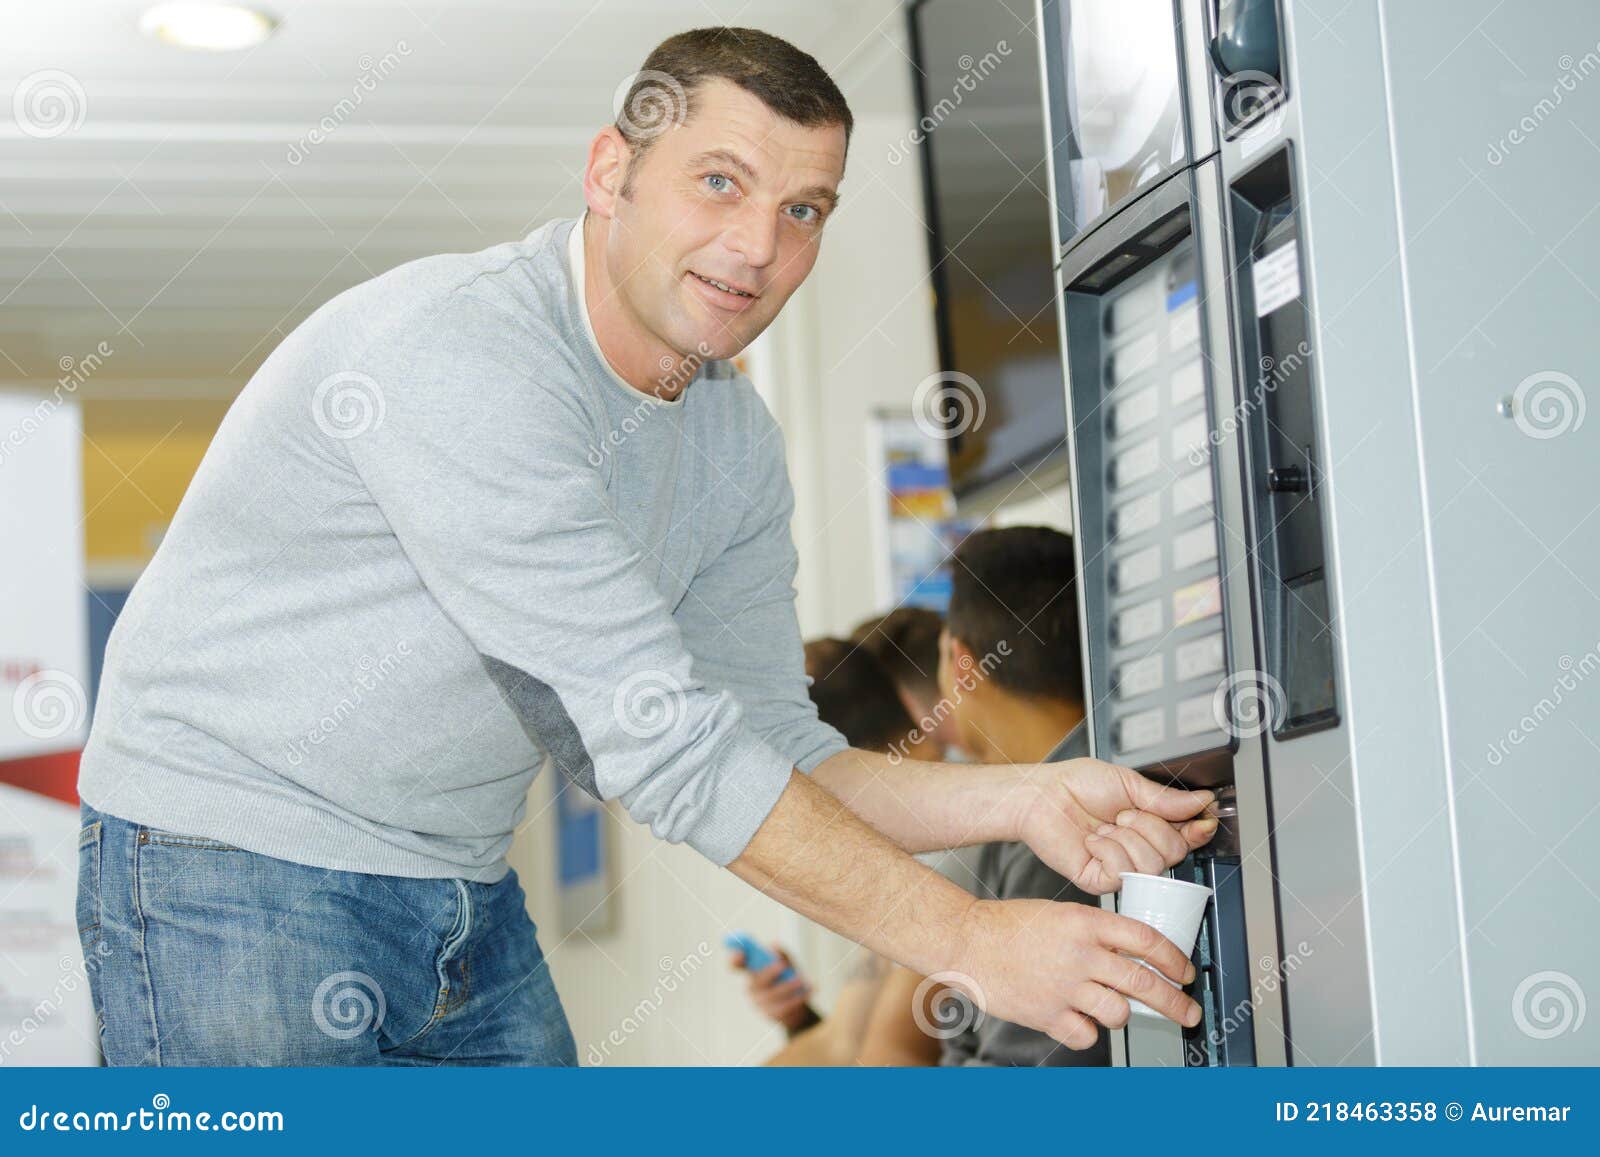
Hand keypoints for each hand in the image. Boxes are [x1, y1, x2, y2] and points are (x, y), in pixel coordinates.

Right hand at [730, 945, 812, 1031]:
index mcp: (752, 971)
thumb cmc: (788, 978)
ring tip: (802, 981)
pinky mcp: (771, 1015)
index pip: (735, 965)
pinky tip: (809, 991)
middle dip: (769, 973)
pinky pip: (783, 1007)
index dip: (734, 959)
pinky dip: (798, 998)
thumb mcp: (786, 963)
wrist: (797, 1005)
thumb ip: (780, 953)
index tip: (741, 953)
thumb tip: (773, 945)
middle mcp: (751, 987)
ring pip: (772, 995)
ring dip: (788, 986)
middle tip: (783, 966)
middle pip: (756, 981)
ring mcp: (759, 1003)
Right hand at [954, 897, 1202, 1046]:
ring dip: (1122, 1014)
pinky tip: (1079, 1019)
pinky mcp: (1046, 1014)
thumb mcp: (1060, 913)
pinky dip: (1088, 1031)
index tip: (1184, 971)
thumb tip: (1135, 953)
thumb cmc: (1010, 926)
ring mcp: (1063, 987)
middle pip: (1143, 982)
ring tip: (1113, 1008)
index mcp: (1084, 923)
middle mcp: (1079, 955)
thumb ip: (1096, 932)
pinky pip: (1086, 1035)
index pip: (1145, 939)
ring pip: (1118, 1013)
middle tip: (1189, 1012)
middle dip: (1175, 1002)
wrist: (967, 941)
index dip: (1173, 958)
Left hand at [1018, 758, 1217, 893]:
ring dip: (1127, 837)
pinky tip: (1094, 840)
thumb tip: (1200, 801)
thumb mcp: (1127, 783)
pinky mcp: (1101, 880)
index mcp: (1149, 823)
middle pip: (1175, 852)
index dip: (1198, 830)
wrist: (1041, 795)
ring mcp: (1121, 866)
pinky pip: (1123, 872)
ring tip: (1106, 825)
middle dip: (1151, 827)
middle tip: (1124, 814)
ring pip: (1152, 864)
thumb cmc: (1076, 784)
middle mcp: (1138, 847)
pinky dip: (1108, 850)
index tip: (1203, 821)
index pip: (1187, 836)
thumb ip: (1164, 798)